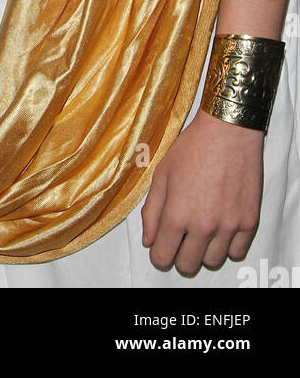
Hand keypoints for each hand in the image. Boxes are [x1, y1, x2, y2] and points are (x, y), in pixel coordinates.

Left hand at [141, 110, 262, 274]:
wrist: (228, 132)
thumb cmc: (192, 148)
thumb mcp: (162, 174)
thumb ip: (152, 211)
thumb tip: (148, 241)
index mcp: (177, 214)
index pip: (163, 258)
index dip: (159, 255)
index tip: (161, 247)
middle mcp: (203, 226)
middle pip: (187, 265)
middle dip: (179, 255)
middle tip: (181, 238)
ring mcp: (229, 226)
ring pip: (212, 262)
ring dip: (204, 251)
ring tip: (202, 229)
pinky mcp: (249, 222)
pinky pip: (237, 253)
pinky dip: (227, 245)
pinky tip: (221, 227)